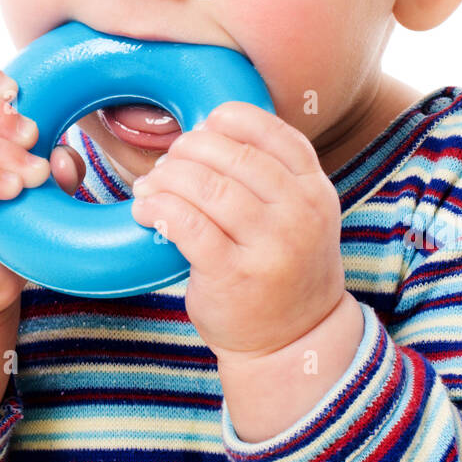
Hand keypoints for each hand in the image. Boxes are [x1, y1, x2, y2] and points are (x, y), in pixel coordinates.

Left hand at [128, 102, 345, 358]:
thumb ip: (273, 174)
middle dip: (189, 149)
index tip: (203, 127)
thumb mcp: (300, 215)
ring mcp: (269, 246)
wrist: (295, 340)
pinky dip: (157, 208)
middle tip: (169, 160)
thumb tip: (205, 129)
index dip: (228, 120)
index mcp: (316, 190)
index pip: (272, 131)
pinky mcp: (232, 275)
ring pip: (206, 187)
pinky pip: (185, 224)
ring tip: (150, 185)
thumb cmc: (284, 268)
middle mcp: (299, 214)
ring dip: (166, 177)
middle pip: (232, 156)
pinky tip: (145, 209)